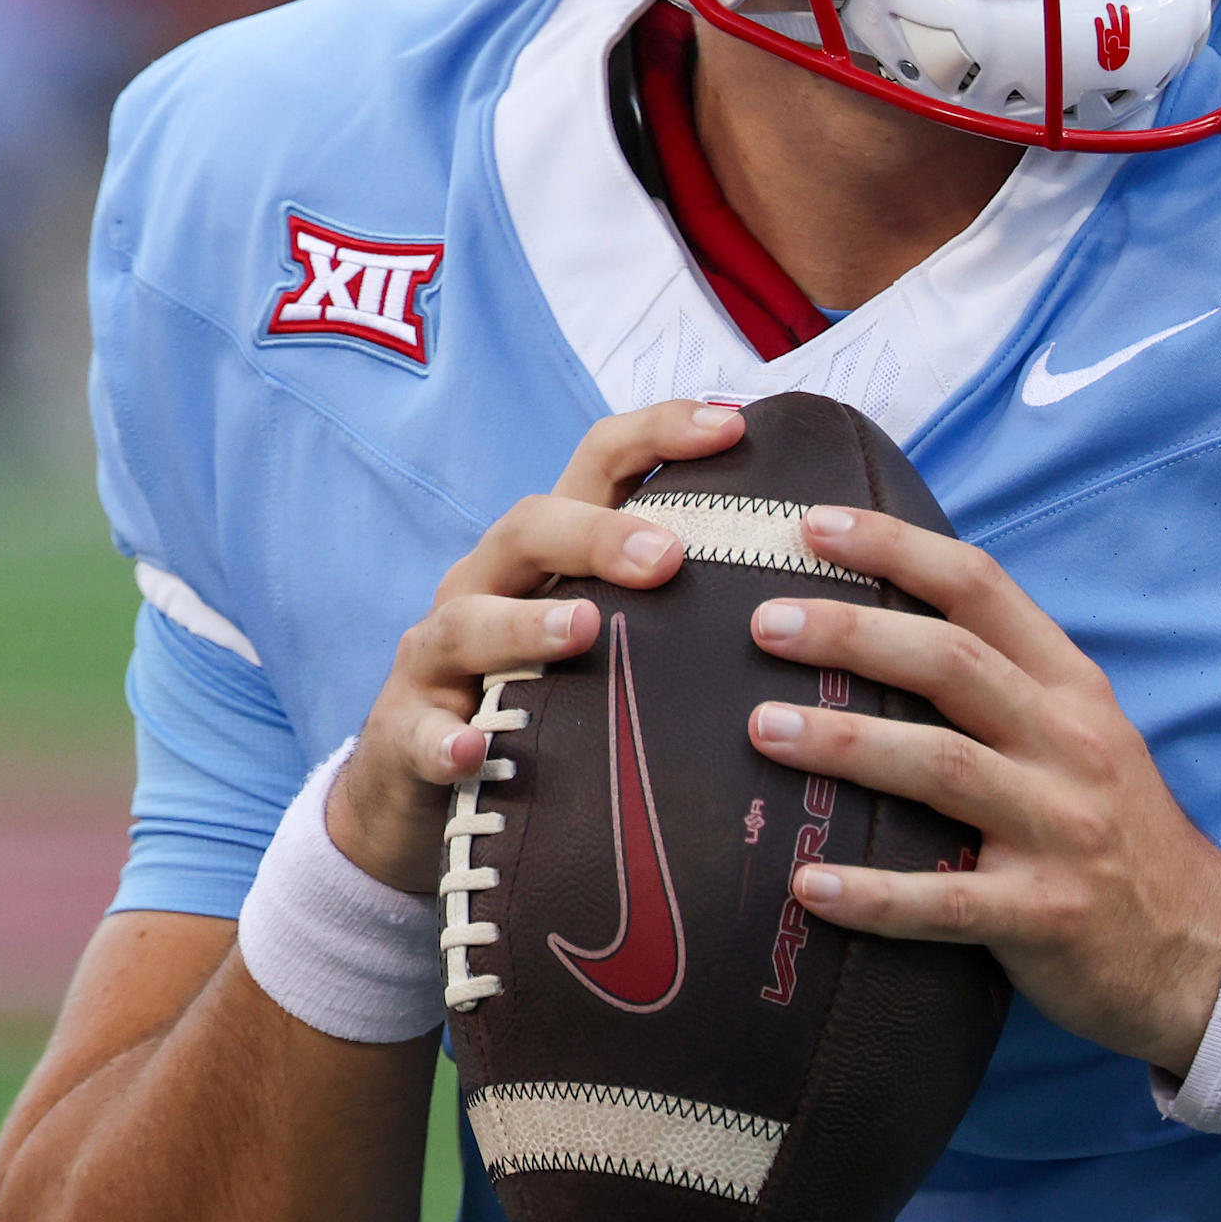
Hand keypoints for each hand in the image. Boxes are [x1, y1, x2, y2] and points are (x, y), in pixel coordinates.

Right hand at [329, 399, 750, 893]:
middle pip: (530, 526)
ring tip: (584, 631)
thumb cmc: (547, 703)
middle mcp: (488, 584)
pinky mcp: (406, 735)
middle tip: (670, 557)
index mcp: (548, 552)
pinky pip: (421, 734)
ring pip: (469, 621)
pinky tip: (476, 749)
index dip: (660, 433)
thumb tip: (814, 589)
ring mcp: (438, 658)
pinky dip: (448, 739)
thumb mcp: (609, 640)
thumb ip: (679, 603)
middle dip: (598, 532)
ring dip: (527, 623)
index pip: (599, 463)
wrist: (425, 796)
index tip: (735, 425)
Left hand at [740, 510, 1220, 1076]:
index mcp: (1070, 687)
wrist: (1197, 946)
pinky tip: (807, 884)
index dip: (896, 548)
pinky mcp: (1044, 914)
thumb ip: (999, 681)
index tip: (812, 526)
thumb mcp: (1078, 734)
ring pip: (944, 767)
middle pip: (953, 664)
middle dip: (853, 635)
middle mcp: (1069, 744)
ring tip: (765, 729)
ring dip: (847, 745)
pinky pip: (945, 902)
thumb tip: (869, 625)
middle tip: (765, 624)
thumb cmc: (1109, 828)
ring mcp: (1060, 829)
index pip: (981, 589)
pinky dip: (873, 895)